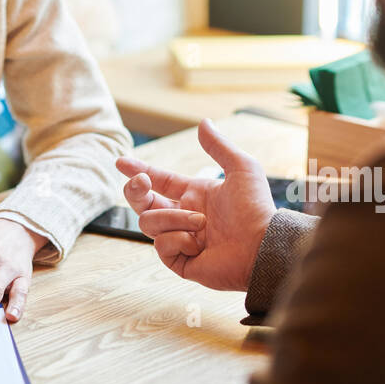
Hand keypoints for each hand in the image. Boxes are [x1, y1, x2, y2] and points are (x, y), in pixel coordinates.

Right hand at [116, 118, 275, 291]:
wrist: (263, 247)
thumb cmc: (257, 208)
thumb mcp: (241, 168)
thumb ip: (219, 146)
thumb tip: (203, 122)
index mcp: (194, 195)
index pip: (159, 181)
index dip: (139, 170)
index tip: (120, 162)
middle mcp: (183, 216)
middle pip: (142, 203)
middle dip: (134, 191)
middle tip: (140, 182)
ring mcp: (180, 239)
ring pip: (149, 222)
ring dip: (173, 218)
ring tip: (200, 222)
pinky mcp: (180, 261)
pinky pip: (161, 245)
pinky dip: (178, 239)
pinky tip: (197, 243)